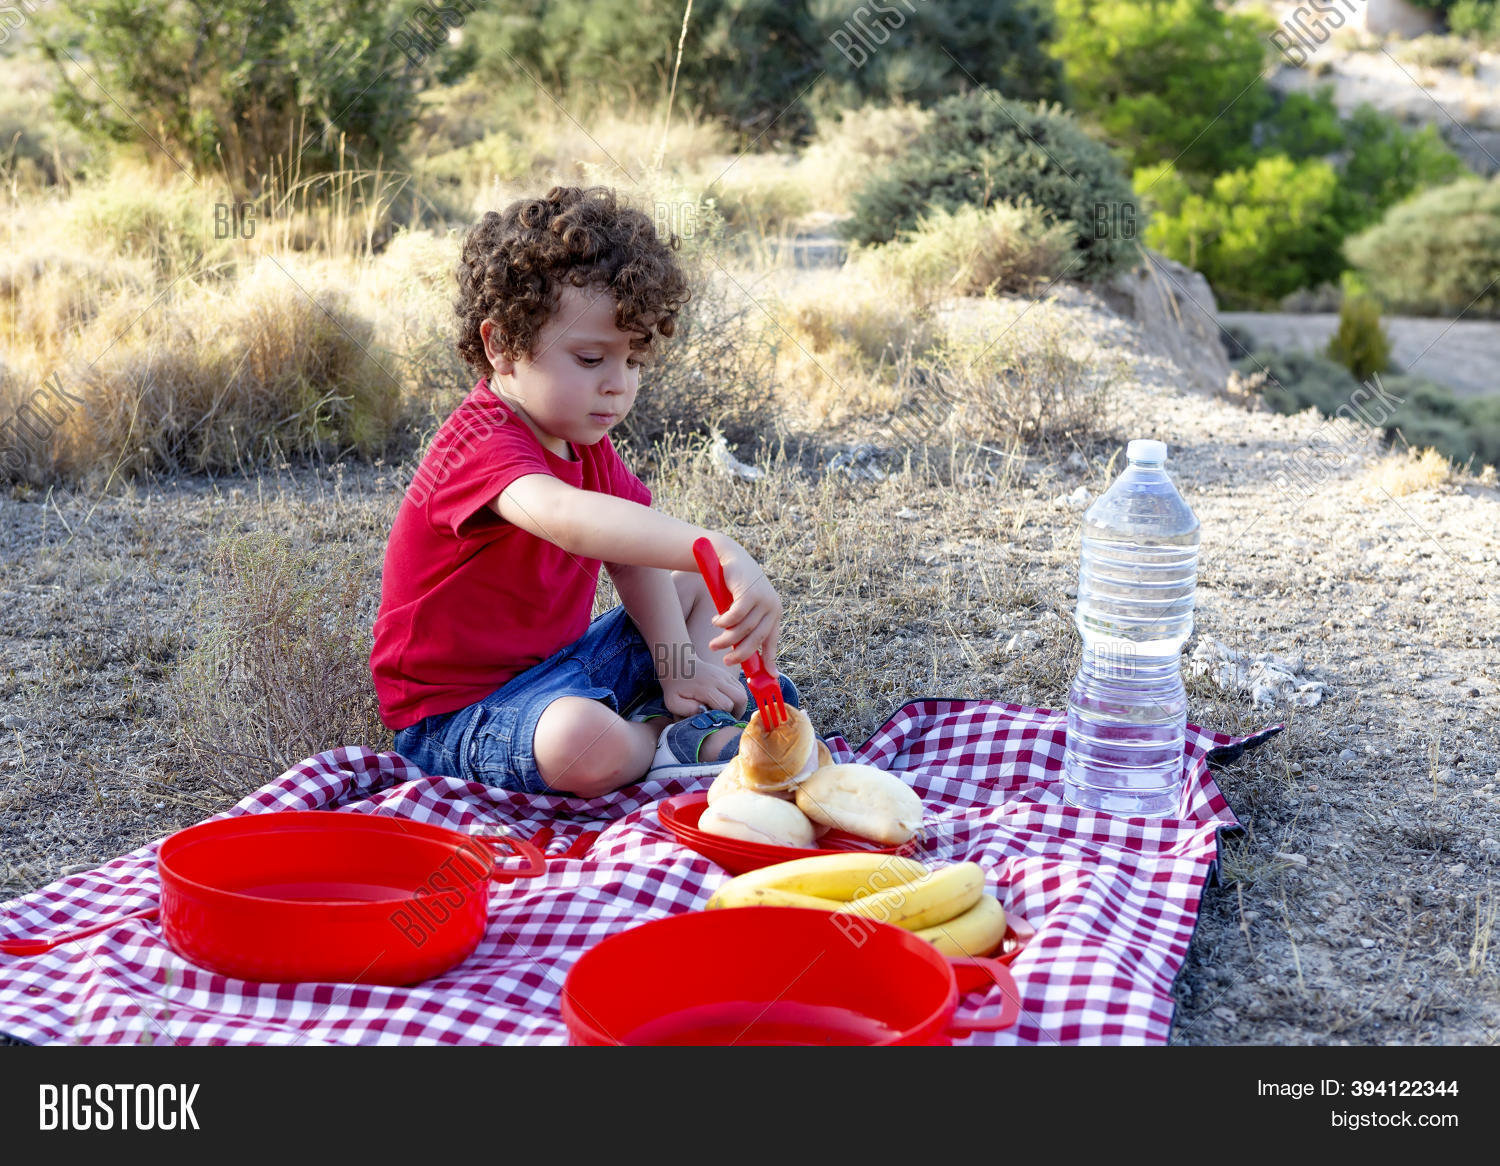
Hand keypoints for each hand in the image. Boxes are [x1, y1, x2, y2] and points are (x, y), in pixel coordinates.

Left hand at [660, 653, 747, 718]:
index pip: (726, 705)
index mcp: (706, 688)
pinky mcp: (727, 674)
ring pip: (743, 693)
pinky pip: (740, 687)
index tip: (715, 718)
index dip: (723, 716)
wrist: (678, 664)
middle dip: (737, 712)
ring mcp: (724, 675)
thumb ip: (687, 710)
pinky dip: (738, 697)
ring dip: (739, 705)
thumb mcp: (673, 702)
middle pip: (741, 698)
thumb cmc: (674, 686)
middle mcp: (718, 680)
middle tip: (727, 717)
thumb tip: (704, 713)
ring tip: (728, 711)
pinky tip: (728, 702)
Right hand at [707, 543, 782, 674]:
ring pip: (742, 630)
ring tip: (714, 644)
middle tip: (725, 661)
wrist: (729, 557)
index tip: (769, 676)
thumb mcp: (744, 607)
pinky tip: (715, 622)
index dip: (771, 660)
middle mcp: (772, 606)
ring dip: (725, 640)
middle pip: (756, 639)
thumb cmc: (735, 586)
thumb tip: (742, 653)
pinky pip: (734, 617)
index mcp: (774, 612)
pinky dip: (723, 623)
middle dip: (739, 654)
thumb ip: (747, 627)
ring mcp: (762, 599)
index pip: (772, 641)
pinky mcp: (749, 593)